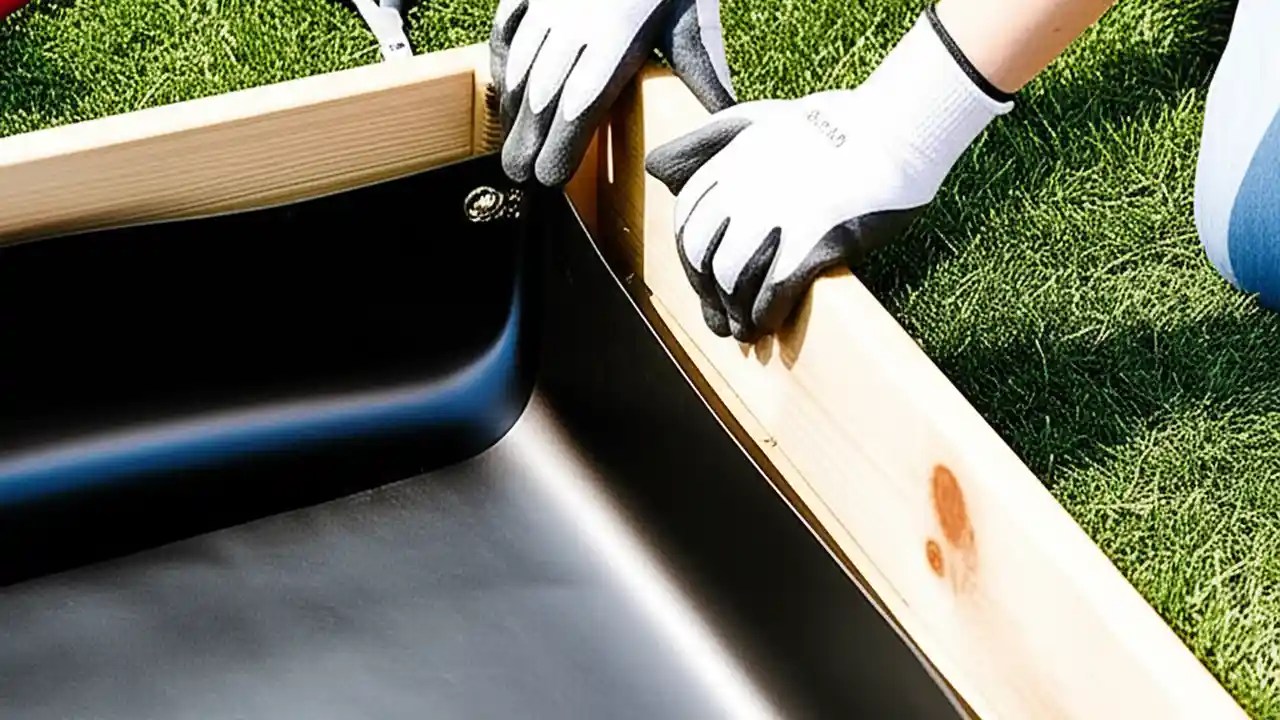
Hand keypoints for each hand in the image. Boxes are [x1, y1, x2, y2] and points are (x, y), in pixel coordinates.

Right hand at [490, 0, 734, 186]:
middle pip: (545, 91)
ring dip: (513, 105)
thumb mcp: (693, 15)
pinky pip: (509, 21)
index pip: (582, 103)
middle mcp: (576, 22)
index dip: (562, 143)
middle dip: (529, 137)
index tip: (549, 177)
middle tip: (516, 175)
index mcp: (617, 37)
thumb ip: (702, 68)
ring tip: (509, 143)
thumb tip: (727, 120)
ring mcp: (551, 1)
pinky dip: (502, 54)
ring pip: (523, 60)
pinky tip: (503, 82)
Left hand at [645, 11, 1012, 341]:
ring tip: (747, 333)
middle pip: (704, 258)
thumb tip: (655, 167)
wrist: (897, 130)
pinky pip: (773, 292)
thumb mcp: (759, 117)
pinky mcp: (814, 241)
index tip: (707, 286)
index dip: (692, 265)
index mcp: (730, 164)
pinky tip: (771, 324)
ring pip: (733, 280)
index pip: (689, 226)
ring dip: (737, 314)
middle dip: (709, 297)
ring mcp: (778, 217)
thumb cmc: (835, 124)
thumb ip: (708, 139)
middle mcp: (745, 190)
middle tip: (722, 323)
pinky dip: (766, 315)